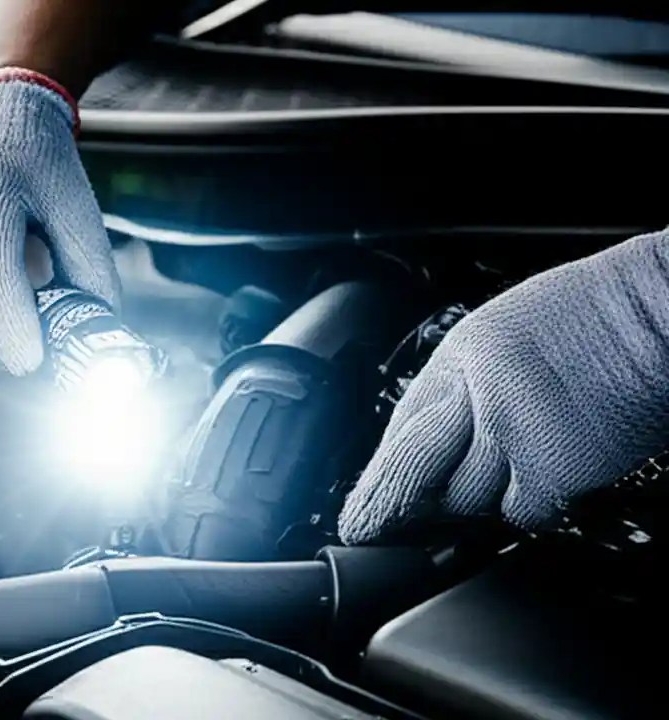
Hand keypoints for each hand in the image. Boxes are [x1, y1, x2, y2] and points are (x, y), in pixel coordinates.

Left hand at [339, 231, 668, 543]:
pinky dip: (527, 510)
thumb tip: (428, 440)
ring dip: (472, 503)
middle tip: (374, 531)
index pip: (399, 430)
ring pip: (467, 500)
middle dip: (391, 509)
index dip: (375, 478)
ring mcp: (514, 433)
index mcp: (461, 354)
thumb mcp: (503, 334)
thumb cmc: (599, 318)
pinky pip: (521, 513)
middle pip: (412, 473)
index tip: (359, 510)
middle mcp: (477, 393)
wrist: (662, 312)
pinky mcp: (556, 468)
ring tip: (498, 481)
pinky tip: (542, 487)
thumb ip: (463, 384)